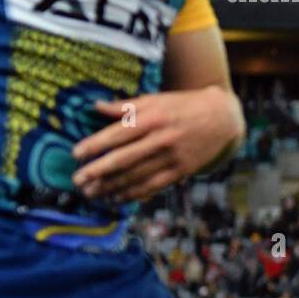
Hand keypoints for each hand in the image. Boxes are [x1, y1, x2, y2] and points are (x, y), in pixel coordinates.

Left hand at [71, 86, 244, 202]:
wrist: (222, 117)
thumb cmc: (183, 105)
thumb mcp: (156, 99)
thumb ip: (126, 106)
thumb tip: (96, 107)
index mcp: (153, 117)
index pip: (118, 133)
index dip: (96, 145)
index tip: (76, 154)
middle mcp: (161, 139)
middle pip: (124, 159)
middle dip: (98, 171)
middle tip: (78, 180)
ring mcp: (172, 157)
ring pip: (136, 176)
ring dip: (111, 187)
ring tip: (91, 193)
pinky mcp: (181, 171)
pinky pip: (153, 186)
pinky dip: (133, 193)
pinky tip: (116, 198)